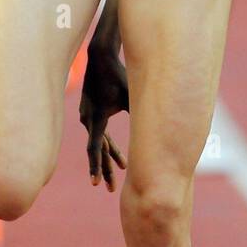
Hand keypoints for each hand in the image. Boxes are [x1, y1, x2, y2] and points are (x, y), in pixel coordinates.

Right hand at [78, 46, 128, 190]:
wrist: (101, 57)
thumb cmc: (118, 75)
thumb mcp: (131, 95)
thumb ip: (140, 112)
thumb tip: (158, 127)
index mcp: (96, 119)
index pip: (94, 149)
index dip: (96, 167)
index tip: (95, 183)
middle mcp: (88, 120)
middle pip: (97, 151)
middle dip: (105, 169)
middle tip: (110, 189)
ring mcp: (87, 116)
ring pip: (99, 143)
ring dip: (110, 157)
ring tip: (122, 170)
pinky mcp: (91, 112)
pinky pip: (99, 134)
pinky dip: (108, 145)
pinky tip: (118, 156)